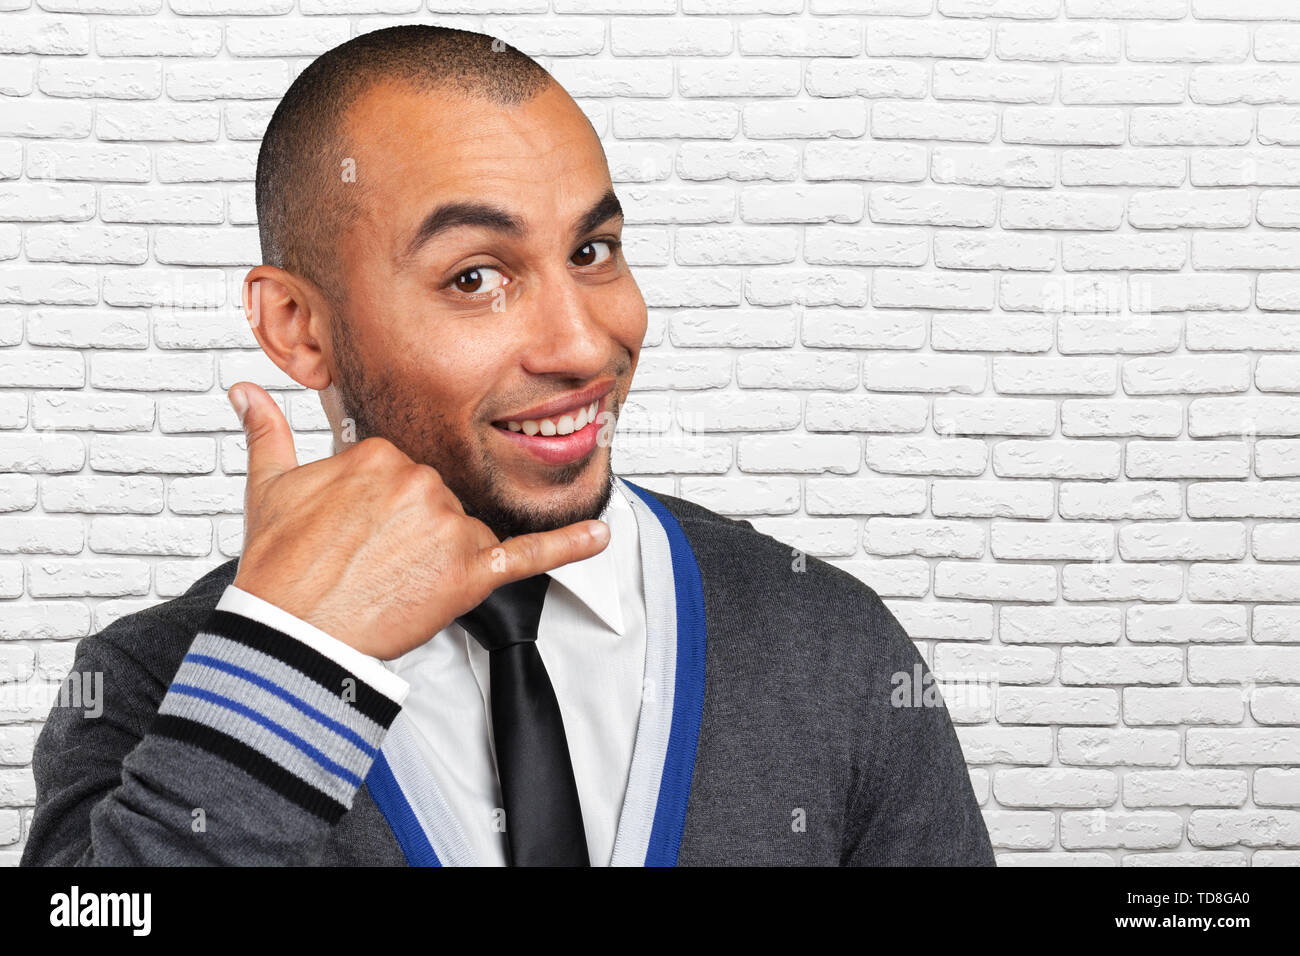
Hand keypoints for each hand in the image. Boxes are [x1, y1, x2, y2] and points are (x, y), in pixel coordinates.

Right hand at [226, 382, 609, 659]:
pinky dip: (568, 547)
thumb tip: (246, 393)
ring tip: (393, 583)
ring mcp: (448, 527)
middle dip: (413, 532)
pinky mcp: (470, 573)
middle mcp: (420, 481)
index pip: (402, 471)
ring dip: (441, 558)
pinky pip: (528, 554)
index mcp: (378, 454)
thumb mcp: (267, 491)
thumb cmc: (278, 570)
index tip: (358, 532)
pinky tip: (599, 537)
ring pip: (464, 532)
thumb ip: (266, 433)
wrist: (289, 636)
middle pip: (438, 500)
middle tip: (371, 563)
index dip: (383, 508)